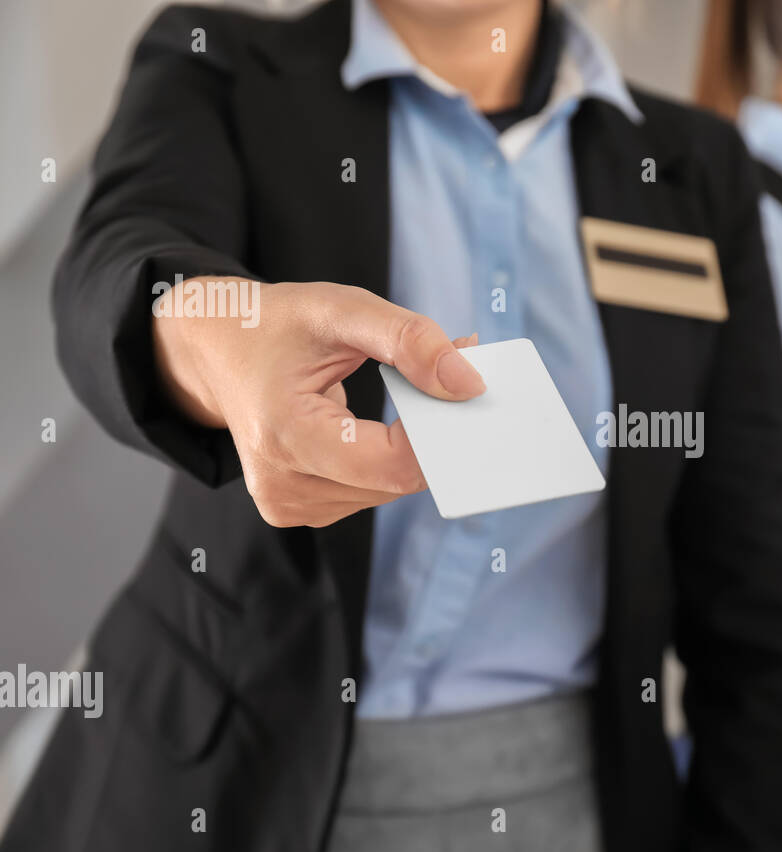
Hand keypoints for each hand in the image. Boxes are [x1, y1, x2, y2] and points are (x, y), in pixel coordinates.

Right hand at [152, 277, 483, 527]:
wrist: (211, 350)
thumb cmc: (274, 325)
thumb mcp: (340, 310)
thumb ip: (409, 342)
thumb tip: (470, 386)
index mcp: (285, 436)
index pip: (393, 463)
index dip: (439, 431)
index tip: (464, 388)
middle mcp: (281, 485)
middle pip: (397, 480)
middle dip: (432, 434)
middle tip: (448, 381)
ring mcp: (288, 505)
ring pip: (390, 489)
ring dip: (412, 447)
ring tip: (404, 397)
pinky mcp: (298, 510)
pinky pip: (371, 491)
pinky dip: (388, 459)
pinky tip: (377, 427)